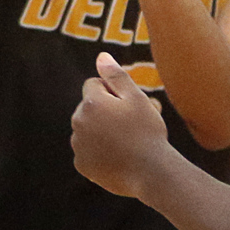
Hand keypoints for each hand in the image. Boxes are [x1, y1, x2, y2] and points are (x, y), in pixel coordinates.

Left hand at [71, 52, 169, 197]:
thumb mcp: (136, 98)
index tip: (128, 106)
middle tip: (130, 125)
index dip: (113, 92)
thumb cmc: (147, 132)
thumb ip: (116, 75)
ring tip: (126, 142)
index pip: (94, 84)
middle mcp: (78, 122)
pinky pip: (88, 151)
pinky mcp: (82, 164)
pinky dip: (99, 151)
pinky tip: (118, 156)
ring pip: (88, 129)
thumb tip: (101, 56)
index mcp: (91, 102)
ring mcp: (78, 145)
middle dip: (105, 111)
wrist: (151, 173)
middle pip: (89, 107)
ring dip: (101, 131)